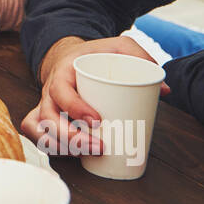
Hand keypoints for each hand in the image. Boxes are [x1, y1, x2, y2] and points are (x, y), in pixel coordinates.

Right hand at [19, 35, 164, 155]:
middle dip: (71, 138)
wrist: (70, 58)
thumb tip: (165, 90)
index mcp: (63, 72)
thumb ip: (140, 58)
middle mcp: (48, 92)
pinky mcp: (47, 121)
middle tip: (99, 146)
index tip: (97, 120)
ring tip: (90, 154)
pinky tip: (73, 155)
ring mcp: (45, 108)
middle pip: (47, 118)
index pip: (60, 91)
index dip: (74, 107)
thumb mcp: (117, 47)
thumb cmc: (94, 55)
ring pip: (38, 131)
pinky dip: (51, 149)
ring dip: (61, 147)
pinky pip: (38, 137)